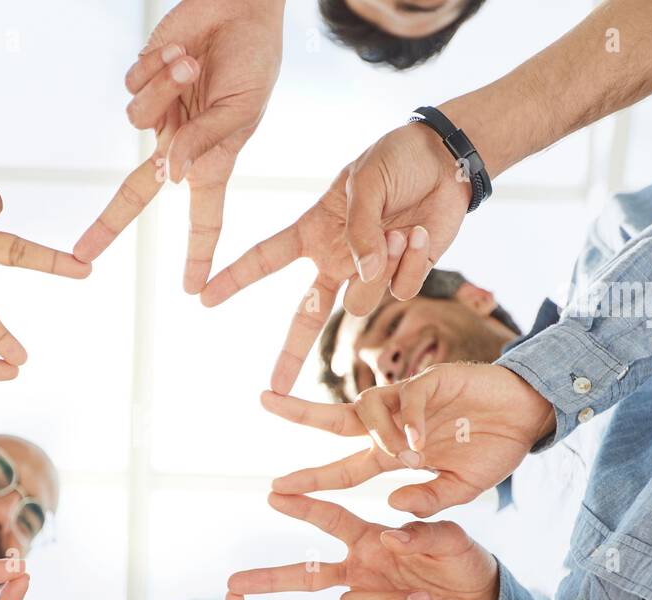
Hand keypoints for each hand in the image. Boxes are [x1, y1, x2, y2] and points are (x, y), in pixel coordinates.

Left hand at [74, 0, 283, 292]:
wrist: (239, 6)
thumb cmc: (254, 60)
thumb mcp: (240, 109)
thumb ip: (205, 142)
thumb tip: (171, 178)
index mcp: (213, 157)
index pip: (204, 215)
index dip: (198, 253)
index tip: (193, 290)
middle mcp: (181, 141)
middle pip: (136, 192)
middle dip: (109, 223)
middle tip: (82, 255)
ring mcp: (160, 112)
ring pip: (138, 122)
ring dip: (164, 91)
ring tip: (191, 65)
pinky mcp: (143, 81)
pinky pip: (132, 88)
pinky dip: (156, 68)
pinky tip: (179, 53)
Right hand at [199, 121, 470, 392]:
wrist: (447, 162)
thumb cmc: (396, 161)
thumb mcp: (365, 182)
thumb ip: (358, 231)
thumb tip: (363, 274)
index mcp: (314, 232)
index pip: (266, 258)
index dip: (234, 277)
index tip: (204, 297)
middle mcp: (336, 260)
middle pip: (305, 316)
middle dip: (290, 353)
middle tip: (275, 386)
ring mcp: (369, 273)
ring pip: (361, 302)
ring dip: (383, 266)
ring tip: (401, 228)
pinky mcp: (402, 277)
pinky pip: (400, 289)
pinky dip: (413, 262)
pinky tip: (420, 236)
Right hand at [229, 493, 498, 599]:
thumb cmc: (462, 559)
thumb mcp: (449, 538)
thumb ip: (420, 534)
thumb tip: (388, 539)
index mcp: (369, 538)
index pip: (329, 519)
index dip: (302, 506)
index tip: (273, 494)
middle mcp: (360, 569)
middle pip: (305, 576)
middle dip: (268, 579)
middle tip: (233, 583)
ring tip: (423, 595)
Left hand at [260, 361, 553, 515]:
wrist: (530, 416)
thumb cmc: (495, 449)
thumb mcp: (462, 490)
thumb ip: (429, 501)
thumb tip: (390, 506)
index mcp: (396, 454)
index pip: (345, 468)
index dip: (312, 478)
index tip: (276, 489)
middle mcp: (394, 426)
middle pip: (335, 420)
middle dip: (300, 412)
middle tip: (265, 399)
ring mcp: (408, 401)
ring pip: (366, 408)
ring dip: (376, 434)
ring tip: (399, 453)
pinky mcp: (429, 380)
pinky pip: (404, 399)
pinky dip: (404, 421)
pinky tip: (418, 441)